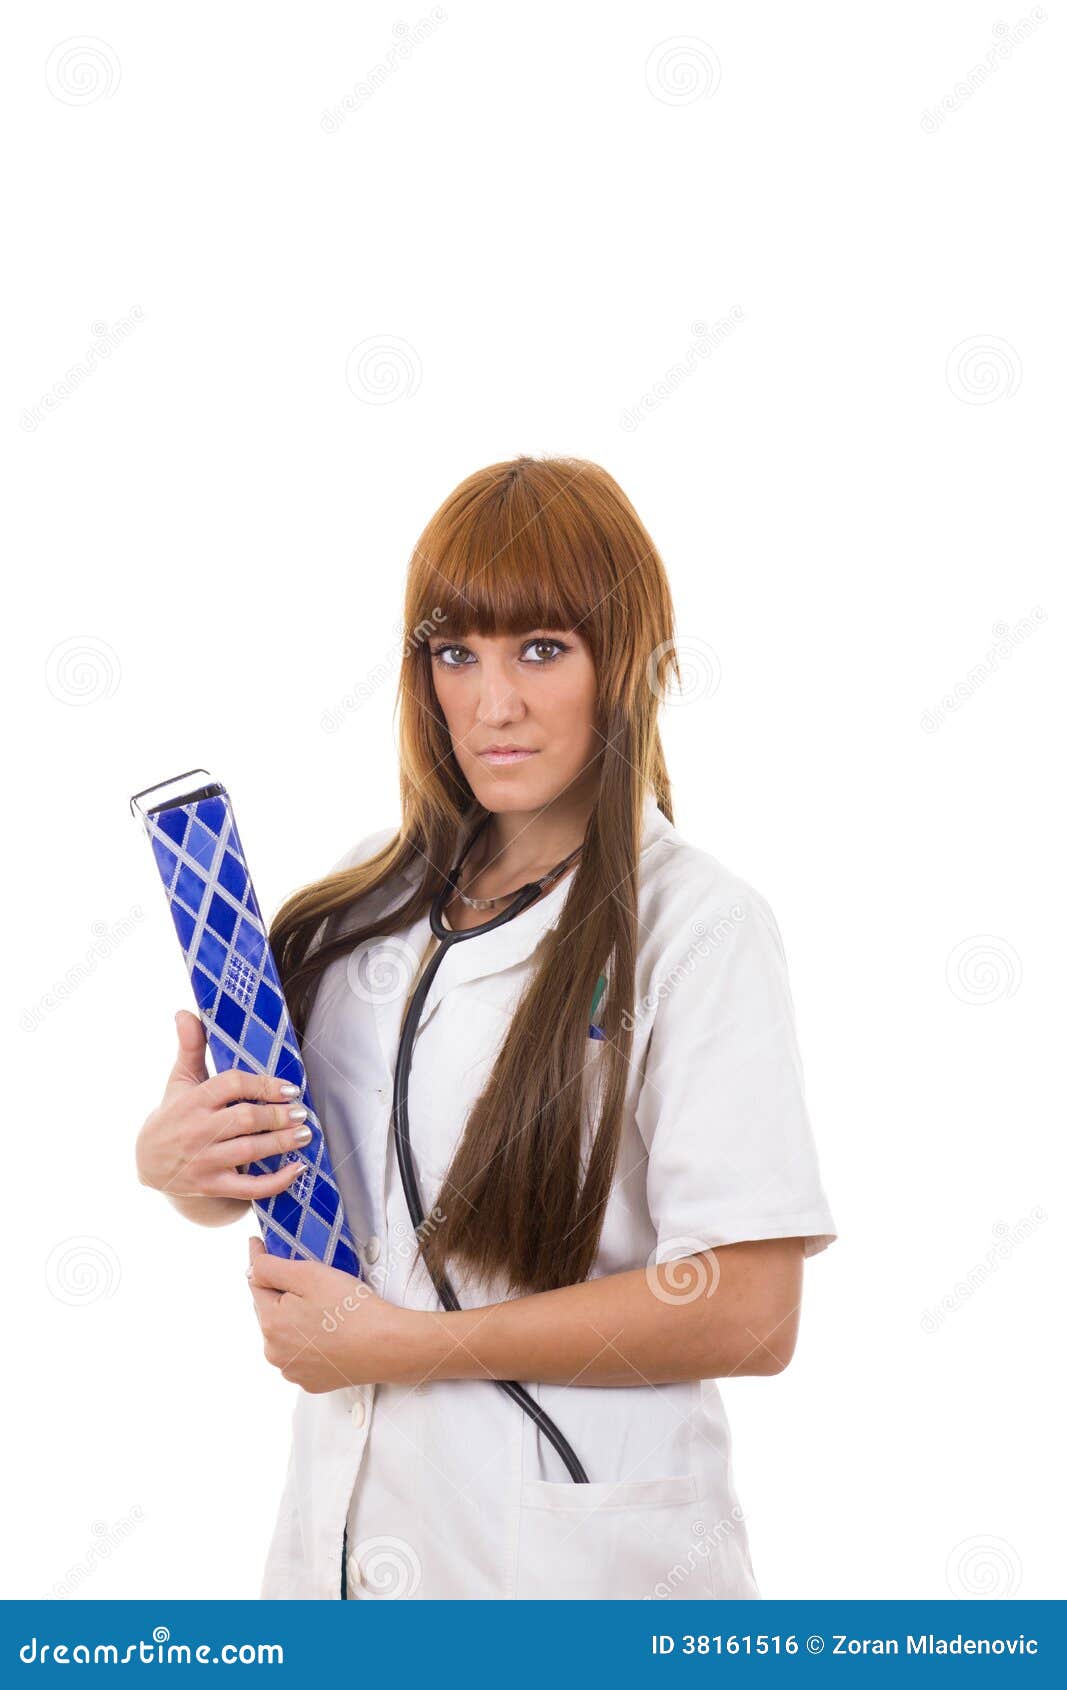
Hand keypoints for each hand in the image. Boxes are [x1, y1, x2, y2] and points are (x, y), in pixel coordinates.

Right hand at [136, 1010, 312, 1201]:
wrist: (148, 1164)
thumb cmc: (173, 1115)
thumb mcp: (179, 1081)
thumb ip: (190, 1048)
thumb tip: (184, 1012)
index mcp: (192, 1101)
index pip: (231, 1085)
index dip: (264, 1085)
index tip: (290, 1088)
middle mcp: (197, 1131)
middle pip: (244, 1119)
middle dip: (278, 1116)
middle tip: (302, 1113)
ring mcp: (204, 1161)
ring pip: (249, 1151)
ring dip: (282, 1144)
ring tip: (305, 1134)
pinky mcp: (211, 1185)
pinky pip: (247, 1188)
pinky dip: (276, 1182)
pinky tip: (297, 1171)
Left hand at [246, 1237, 424, 1392]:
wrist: (389, 1346)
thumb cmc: (353, 1309)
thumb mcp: (310, 1275)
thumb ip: (271, 1268)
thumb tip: (251, 1262)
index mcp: (270, 1324)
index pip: (256, 1284)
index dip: (262, 1263)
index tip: (264, 1244)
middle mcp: (274, 1353)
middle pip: (269, 1311)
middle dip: (282, 1294)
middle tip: (312, 1283)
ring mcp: (293, 1371)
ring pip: (284, 1334)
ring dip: (294, 1319)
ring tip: (325, 1309)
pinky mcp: (311, 1382)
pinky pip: (301, 1354)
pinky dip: (309, 1341)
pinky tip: (330, 1332)